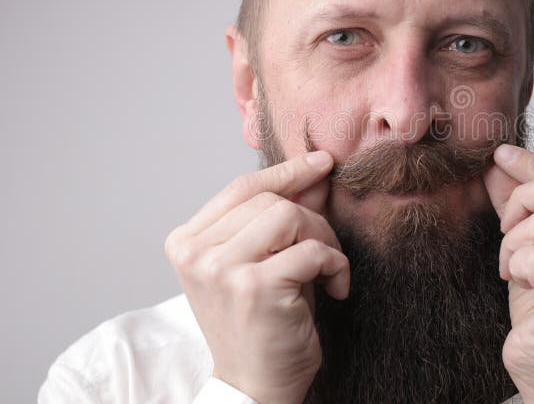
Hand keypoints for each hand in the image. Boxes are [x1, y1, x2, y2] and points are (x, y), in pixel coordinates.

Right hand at [164, 151, 348, 403]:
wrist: (255, 387)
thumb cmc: (260, 324)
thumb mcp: (264, 261)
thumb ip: (283, 215)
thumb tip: (316, 171)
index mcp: (186, 242)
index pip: (241, 187)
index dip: (285, 171)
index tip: (320, 163)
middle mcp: (196, 253)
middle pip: (269, 199)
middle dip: (311, 219)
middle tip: (326, 253)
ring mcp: (221, 269)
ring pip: (290, 216)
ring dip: (323, 239)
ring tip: (328, 269)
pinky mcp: (255, 287)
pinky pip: (313, 250)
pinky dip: (336, 265)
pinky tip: (335, 288)